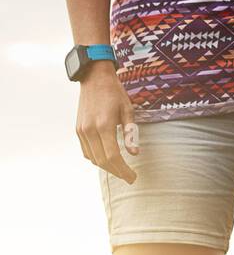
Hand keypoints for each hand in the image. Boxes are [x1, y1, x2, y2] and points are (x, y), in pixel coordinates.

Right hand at [75, 66, 138, 183]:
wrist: (93, 78)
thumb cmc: (114, 92)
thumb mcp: (127, 110)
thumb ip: (130, 133)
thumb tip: (134, 154)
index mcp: (104, 125)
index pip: (113, 156)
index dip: (123, 170)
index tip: (133, 177)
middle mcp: (90, 130)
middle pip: (102, 161)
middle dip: (117, 172)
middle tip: (129, 177)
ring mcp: (82, 131)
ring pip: (93, 158)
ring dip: (107, 167)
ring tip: (120, 169)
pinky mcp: (78, 130)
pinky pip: (86, 151)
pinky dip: (96, 158)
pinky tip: (106, 159)